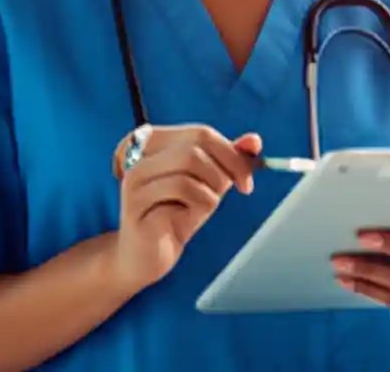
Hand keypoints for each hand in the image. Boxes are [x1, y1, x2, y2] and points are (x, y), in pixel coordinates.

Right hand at [109, 125, 258, 294]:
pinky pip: (181, 185)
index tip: (247, 179)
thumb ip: (229, 160)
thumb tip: (254, 140)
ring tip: (202, 206)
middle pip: (198, 142)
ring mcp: (136, 175)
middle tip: (229, 193)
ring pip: (190, 159)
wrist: (148, 256)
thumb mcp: (209, 184)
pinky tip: (187, 216)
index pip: (203, 133)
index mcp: (156, 142)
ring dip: (211, 187)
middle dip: (225, 169)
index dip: (232, 153)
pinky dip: (199, 201)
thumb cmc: (176, 215)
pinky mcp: (135, 199)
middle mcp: (140, 153)